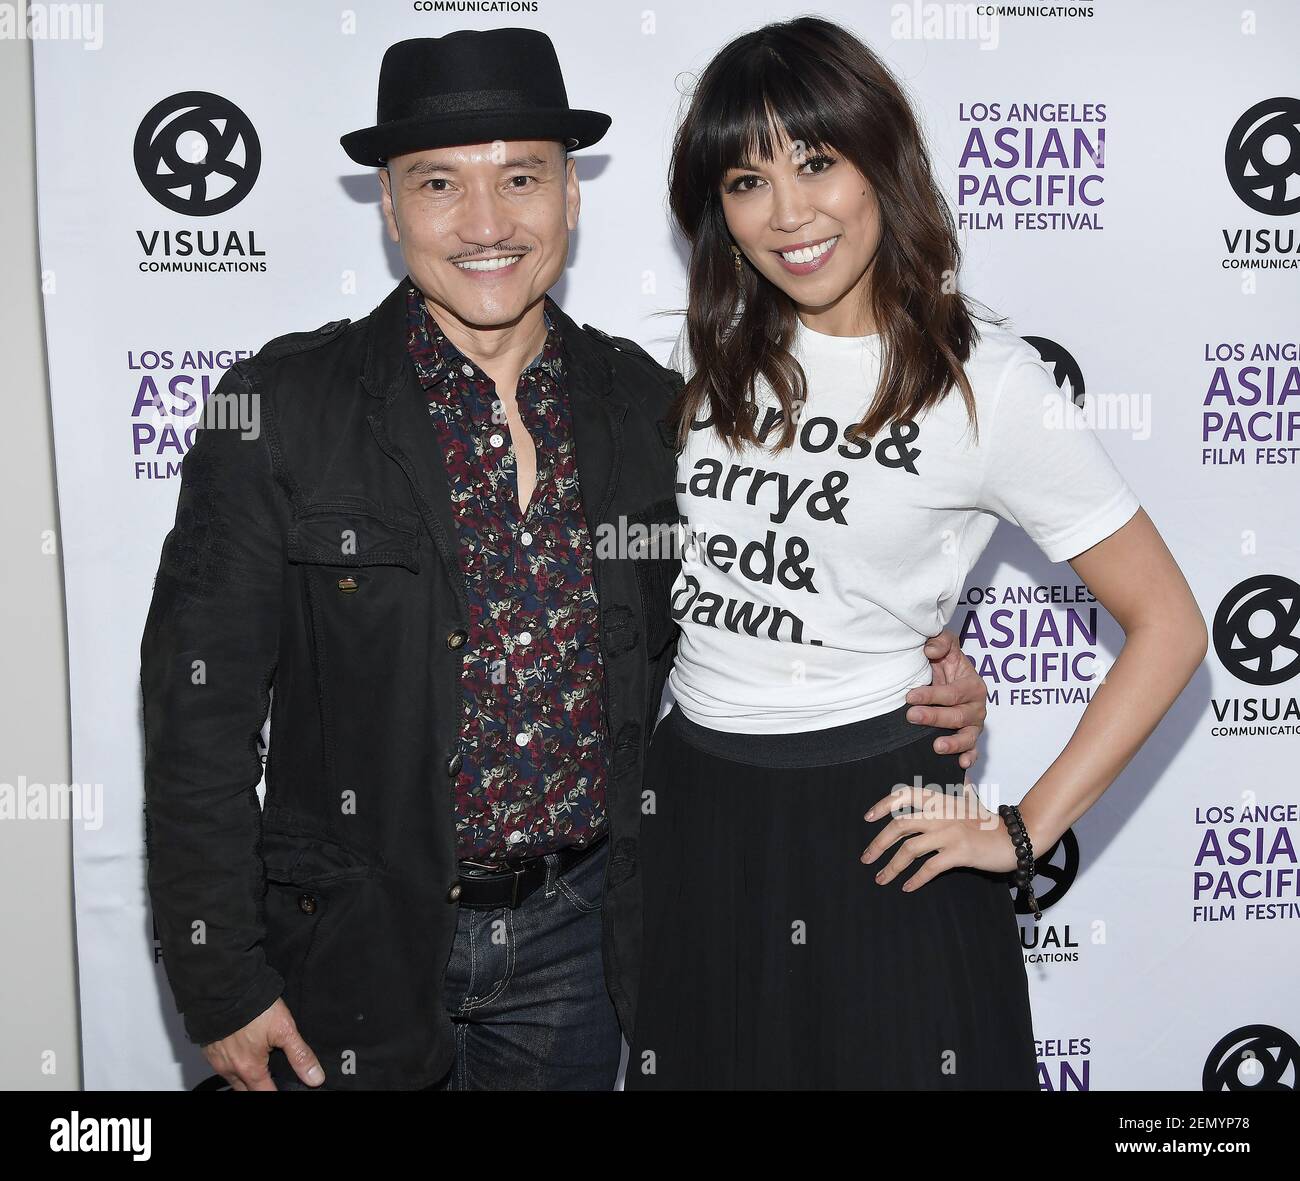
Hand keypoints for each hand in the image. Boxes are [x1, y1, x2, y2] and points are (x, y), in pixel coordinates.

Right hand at [202, 998, 323, 1090]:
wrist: (223, 990)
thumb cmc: (253, 1008)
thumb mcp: (285, 1029)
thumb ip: (300, 1055)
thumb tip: (315, 1078)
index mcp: (250, 1068)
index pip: (266, 1093)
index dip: (277, 1093)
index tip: (284, 1090)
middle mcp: (231, 1069)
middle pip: (247, 1089)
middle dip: (259, 1088)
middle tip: (272, 1081)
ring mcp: (217, 1059)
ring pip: (233, 1078)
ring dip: (245, 1077)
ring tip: (259, 1069)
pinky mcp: (209, 1048)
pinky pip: (221, 1064)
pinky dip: (233, 1064)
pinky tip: (241, 1053)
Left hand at [860, 781, 1015, 892]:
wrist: (1016, 838)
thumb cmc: (992, 823)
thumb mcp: (972, 802)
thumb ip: (962, 791)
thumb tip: (963, 776)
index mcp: (941, 800)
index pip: (906, 794)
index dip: (884, 804)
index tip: (868, 817)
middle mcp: (942, 814)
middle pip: (900, 825)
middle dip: (879, 843)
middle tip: (866, 858)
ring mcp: (949, 833)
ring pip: (910, 849)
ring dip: (891, 867)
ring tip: (881, 879)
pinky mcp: (959, 852)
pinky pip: (930, 867)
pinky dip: (915, 879)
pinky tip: (907, 887)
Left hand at [906, 628, 987, 768]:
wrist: (947, 678)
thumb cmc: (945, 663)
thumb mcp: (946, 647)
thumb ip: (941, 642)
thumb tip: (930, 650)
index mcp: (972, 685)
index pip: (952, 693)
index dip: (932, 695)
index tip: (910, 697)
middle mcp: (976, 707)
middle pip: (957, 716)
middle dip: (934, 717)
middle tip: (912, 716)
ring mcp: (974, 725)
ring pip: (967, 737)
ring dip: (953, 743)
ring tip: (936, 745)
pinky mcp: (970, 739)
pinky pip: (972, 751)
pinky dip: (968, 758)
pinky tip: (961, 765)